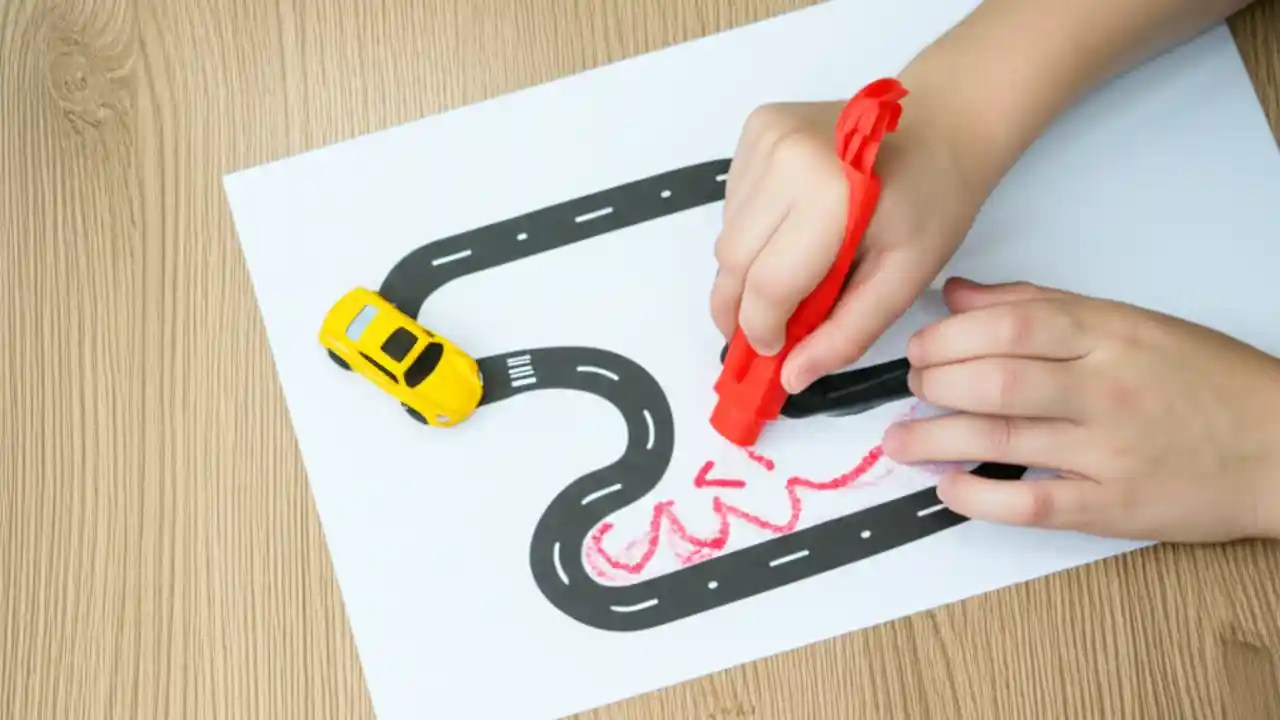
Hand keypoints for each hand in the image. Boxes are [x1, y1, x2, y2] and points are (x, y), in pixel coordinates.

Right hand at [709, 85, 990, 393]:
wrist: (943, 125)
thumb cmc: (932, 203)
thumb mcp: (905, 279)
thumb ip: (847, 333)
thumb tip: (790, 377)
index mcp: (830, 194)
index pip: (767, 285)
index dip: (762, 331)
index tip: (774, 351)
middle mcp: (786, 156)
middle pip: (732, 262)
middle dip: (742, 307)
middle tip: (768, 329)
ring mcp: (766, 136)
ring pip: (726, 235)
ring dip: (746, 269)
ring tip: (792, 270)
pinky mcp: (757, 126)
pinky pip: (732, 203)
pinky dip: (751, 232)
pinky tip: (790, 229)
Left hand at [884, 277, 1279, 541]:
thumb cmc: (1206, 382)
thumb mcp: (1132, 323)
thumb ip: (1041, 305)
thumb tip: (960, 295)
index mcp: (1111, 335)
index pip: (1012, 323)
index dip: (949, 334)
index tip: (921, 345)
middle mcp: (1107, 389)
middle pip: (996, 379)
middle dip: (935, 382)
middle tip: (913, 387)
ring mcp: (1109, 450)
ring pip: (1001, 438)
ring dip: (935, 438)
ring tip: (900, 439)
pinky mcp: (1113, 506)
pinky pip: (1033, 503)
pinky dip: (980, 497)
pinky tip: (949, 487)